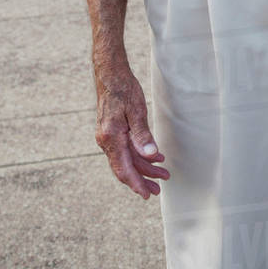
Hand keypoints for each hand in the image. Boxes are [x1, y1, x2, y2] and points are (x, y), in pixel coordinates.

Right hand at [94, 67, 169, 198]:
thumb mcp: (136, 110)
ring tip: (161, 173)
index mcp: (111, 137)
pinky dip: (138, 156)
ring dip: (143, 168)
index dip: (136, 183)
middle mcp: (106, 140)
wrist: (110, 74)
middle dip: (142, 180)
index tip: (147, 194)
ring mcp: (107, 137)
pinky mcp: (111, 133)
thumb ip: (142, 135)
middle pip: (125, 168)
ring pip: (126, 159)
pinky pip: (124, 150)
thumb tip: (151, 156)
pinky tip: (153, 157)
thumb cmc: (123, 89)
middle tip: (158, 189)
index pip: (124, 168)